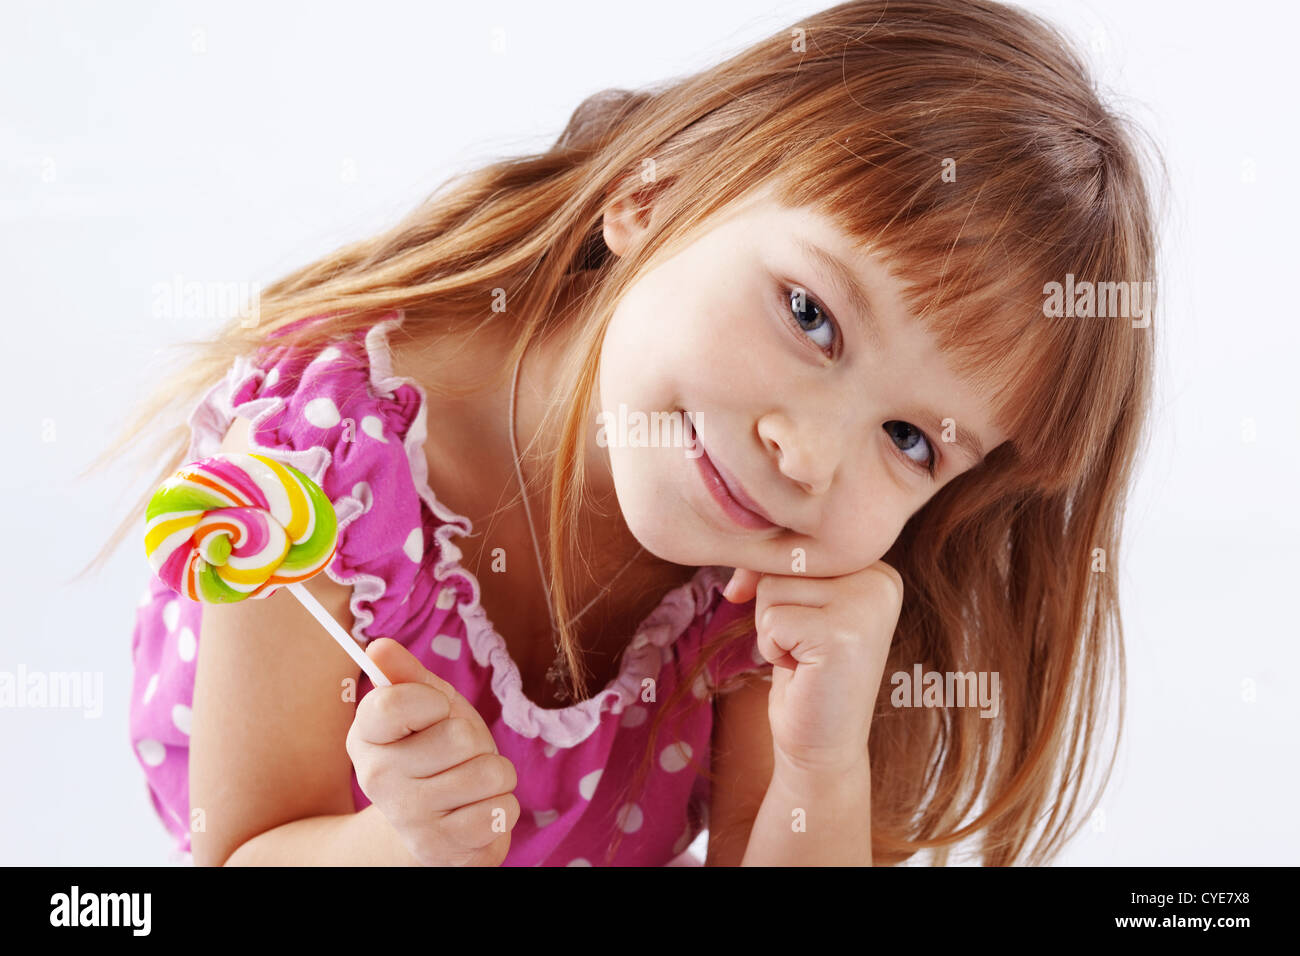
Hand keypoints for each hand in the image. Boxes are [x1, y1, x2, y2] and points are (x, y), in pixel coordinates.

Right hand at [346, 638, 520, 865]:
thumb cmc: (434, 751)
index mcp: (366, 735)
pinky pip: (500, 811)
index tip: (435, 711)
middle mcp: (378, 778)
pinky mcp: (439, 849)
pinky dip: (501, 807)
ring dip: (495, 775)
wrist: (433, 824)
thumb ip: (406, 674)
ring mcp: (408, 817)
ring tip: (472, 782)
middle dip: (475, 741)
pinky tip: (477, 811)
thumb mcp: (426, 704)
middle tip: (459, 755)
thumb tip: (380, 647)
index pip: (395, 702)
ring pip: (488, 773)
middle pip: (458, 736)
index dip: (432, 701)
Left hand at [723, 561, 902, 777]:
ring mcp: (865, 607)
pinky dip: (773, 651)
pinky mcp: (841, 636)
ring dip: (773, 631)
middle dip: (775, 611)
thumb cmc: (805, 672)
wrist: (824, 745)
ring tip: (807, 659)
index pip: (796, 548)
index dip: (775, 586)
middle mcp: (880, 580)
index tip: (803, 628)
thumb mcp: (796, 604)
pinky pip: (770, 621)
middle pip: (781, 566)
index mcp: (876, 568)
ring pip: (771, 590)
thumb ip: (772, 571)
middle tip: (809, 649)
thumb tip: (736, 583)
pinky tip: (804, 672)